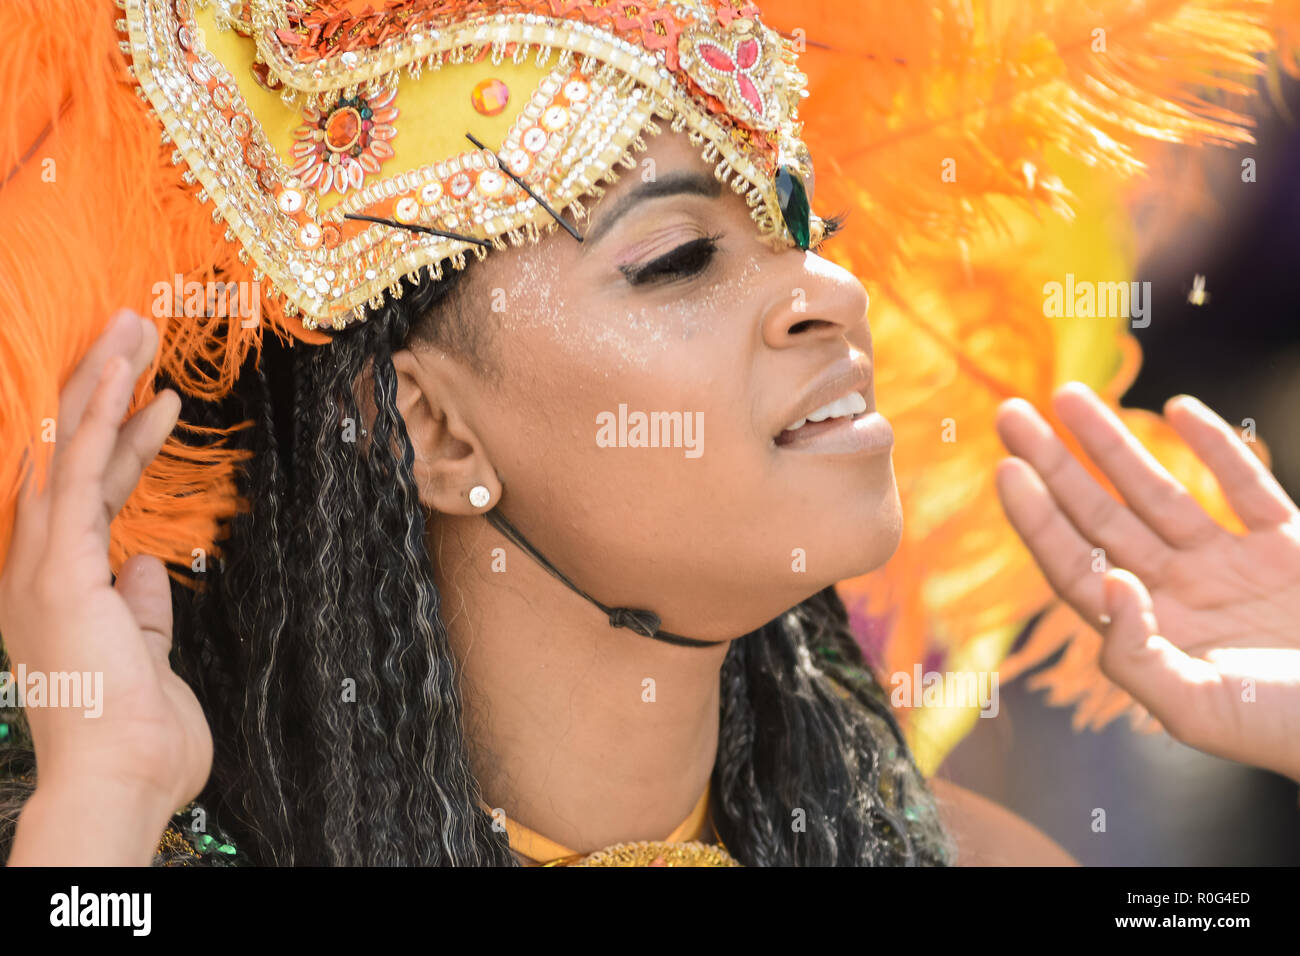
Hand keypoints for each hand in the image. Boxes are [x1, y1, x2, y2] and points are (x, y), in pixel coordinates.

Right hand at [1, 310, 212, 861]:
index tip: (150, 396)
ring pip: (65, 450)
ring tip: (133, 329)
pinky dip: (95, 420)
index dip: (117, 442)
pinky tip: (119, 376)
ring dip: (99, 385)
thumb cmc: (137, 736)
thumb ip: (143, 608)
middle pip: (68, 458)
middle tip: (132, 332)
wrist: (122, 780)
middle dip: (100, 392)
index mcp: (58, 589)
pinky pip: (77, 474)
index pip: (90, 495)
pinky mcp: (58, 566)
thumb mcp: (147, 657)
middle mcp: (37, 568)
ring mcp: (40, 565)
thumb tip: (146, 564)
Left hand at [995, 382, 1299, 783]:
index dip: (1037, 519)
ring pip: (1158, 491)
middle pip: (1100, 517)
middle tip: (1009, 413)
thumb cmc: (1288, 729)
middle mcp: (1181, 592)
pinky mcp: (1289, 546)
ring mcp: (1232, 566)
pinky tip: (1177, 407)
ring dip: (1112, 444)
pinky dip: (1216, 446)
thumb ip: (1136, 656)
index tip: (1007, 468)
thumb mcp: (1198, 709)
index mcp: (1151, 632)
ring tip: (1068, 395)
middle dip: (1054, 465)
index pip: (1074, 565)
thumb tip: (1107, 585)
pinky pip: (1245, 486)